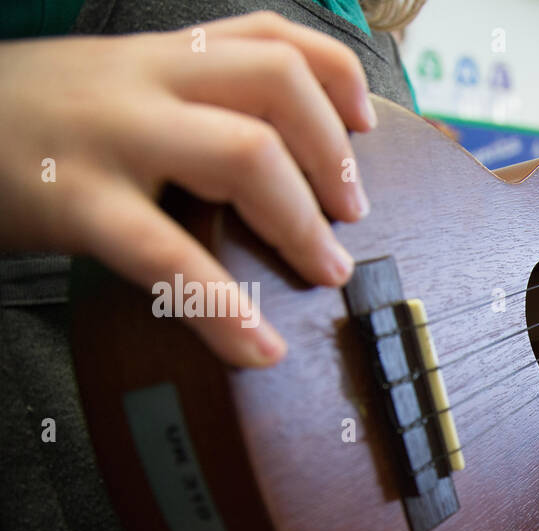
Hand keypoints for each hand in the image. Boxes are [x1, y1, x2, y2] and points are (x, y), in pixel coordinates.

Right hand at [0, 13, 375, 366]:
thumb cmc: (20, 125)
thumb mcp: (104, 90)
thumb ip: (178, 106)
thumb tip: (269, 162)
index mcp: (156, 57)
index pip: (269, 36)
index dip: (336, 77)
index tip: (367, 125)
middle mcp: (141, 80)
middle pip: (276, 80)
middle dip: (334, 152)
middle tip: (354, 212)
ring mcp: (109, 134)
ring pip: (243, 152)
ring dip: (301, 221)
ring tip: (325, 271)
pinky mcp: (72, 198)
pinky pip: (167, 254)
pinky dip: (223, 308)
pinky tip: (256, 348)